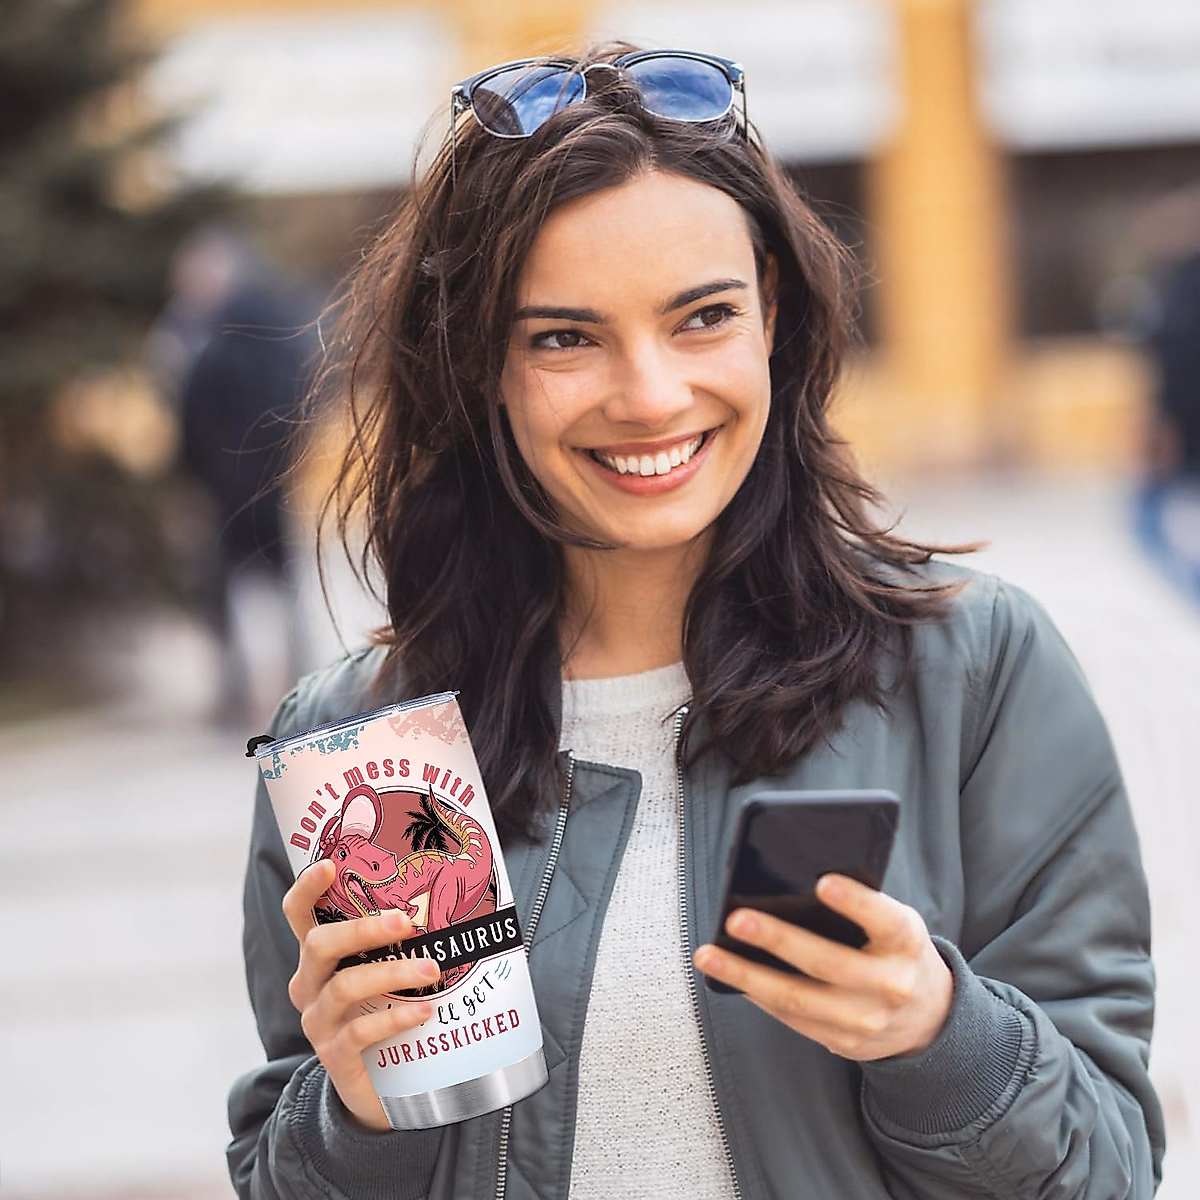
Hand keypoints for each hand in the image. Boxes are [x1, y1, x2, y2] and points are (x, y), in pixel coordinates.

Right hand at [282, 857, 440, 1131]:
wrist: (380, 1085)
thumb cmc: (387, 1008)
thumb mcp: (386, 968)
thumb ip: (400, 939)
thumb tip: (456, 890)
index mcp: (318, 957)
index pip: (298, 915)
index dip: (307, 888)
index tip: (330, 865)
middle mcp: (309, 985)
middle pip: (319, 945)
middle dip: (362, 930)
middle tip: (406, 922)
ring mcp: (318, 1021)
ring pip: (343, 987)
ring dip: (391, 973)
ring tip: (432, 970)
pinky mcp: (335, 1056)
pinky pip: (359, 1033)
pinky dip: (395, 1017)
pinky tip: (425, 1011)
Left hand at [694, 874, 952, 1060]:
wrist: (929, 1018)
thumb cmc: (896, 952)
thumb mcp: (894, 923)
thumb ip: (859, 908)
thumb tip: (792, 886)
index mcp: (906, 943)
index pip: (885, 920)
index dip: (856, 902)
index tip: (823, 882)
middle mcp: (890, 985)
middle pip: (827, 963)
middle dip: (777, 940)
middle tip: (737, 919)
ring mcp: (865, 1020)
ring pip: (797, 999)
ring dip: (746, 976)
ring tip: (709, 954)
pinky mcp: (842, 1042)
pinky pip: (790, 1018)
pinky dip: (755, 995)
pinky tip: (729, 974)